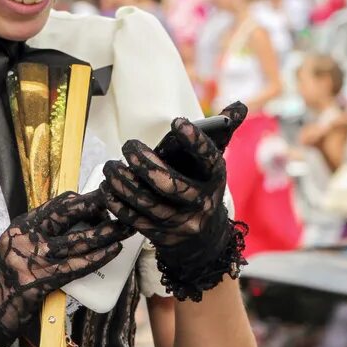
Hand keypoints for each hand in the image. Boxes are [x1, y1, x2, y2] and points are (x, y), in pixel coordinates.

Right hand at [0, 190, 130, 346]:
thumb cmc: (4, 287)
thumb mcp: (17, 253)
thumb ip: (41, 241)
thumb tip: (78, 231)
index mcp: (19, 227)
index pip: (55, 205)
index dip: (81, 201)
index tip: (101, 200)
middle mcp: (23, 237)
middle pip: (66, 214)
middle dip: (95, 207)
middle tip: (117, 203)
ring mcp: (29, 259)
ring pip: (76, 241)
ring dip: (105, 233)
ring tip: (124, 228)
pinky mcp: (37, 281)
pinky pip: (75, 266)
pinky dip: (97, 258)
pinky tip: (113, 251)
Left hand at [101, 102, 249, 299]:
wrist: (205, 240)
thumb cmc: (204, 190)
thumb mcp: (214, 166)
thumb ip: (224, 133)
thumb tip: (239, 105)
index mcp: (216, 180)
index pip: (210, 160)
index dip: (195, 141)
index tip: (177, 122)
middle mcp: (201, 203)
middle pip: (171, 184)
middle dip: (146, 164)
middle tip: (129, 146)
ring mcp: (181, 222)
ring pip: (148, 203)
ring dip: (124, 183)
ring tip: (111, 167)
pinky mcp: (162, 236)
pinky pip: (136, 220)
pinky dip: (118, 204)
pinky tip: (108, 189)